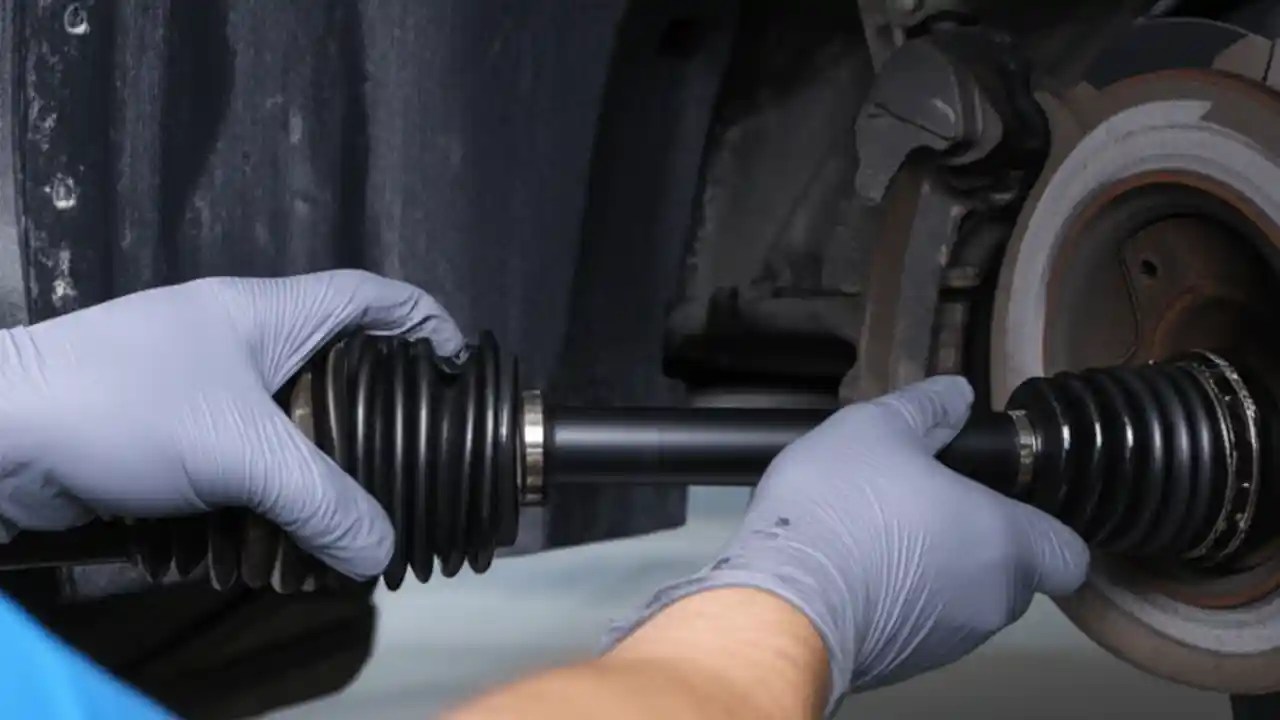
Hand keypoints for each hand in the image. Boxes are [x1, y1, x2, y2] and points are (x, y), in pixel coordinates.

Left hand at [0, 270, 463, 578]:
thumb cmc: (123, 405)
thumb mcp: (241, 451)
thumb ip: (321, 501)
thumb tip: (381, 552)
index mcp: (267, 312)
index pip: (368, 294)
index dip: (424, 320)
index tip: (461, 365)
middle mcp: (238, 339)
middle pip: (335, 361)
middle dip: (379, 408)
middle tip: (415, 456)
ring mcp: (198, 382)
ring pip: (287, 416)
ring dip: (321, 459)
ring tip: (356, 505)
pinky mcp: (166, 428)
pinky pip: (242, 454)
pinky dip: (270, 487)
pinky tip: (285, 526)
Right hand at [612, 377, 1088, 708]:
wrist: (783, 604)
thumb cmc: (841, 511)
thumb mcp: (877, 428)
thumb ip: (927, 408)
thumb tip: (956, 394)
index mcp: (1004, 541)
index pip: (1069, 552)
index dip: (1047, 523)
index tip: (1008, 500)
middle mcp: (990, 601)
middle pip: (1013, 573)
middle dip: (978, 539)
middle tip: (928, 501)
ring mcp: (948, 641)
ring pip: (964, 599)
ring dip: (936, 569)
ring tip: (878, 530)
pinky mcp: (903, 663)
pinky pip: (919, 623)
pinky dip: (900, 597)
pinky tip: (853, 565)